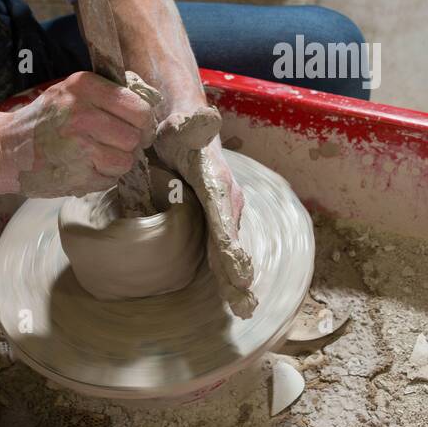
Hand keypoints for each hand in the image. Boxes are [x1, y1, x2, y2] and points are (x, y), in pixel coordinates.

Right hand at [3, 72, 154, 197]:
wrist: (4, 150)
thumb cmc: (43, 121)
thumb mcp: (70, 93)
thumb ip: (106, 95)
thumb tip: (151, 106)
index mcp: (84, 87)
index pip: (138, 107)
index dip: (144, 121)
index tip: (139, 128)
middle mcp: (82, 114)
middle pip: (135, 136)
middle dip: (130, 143)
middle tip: (114, 144)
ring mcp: (80, 146)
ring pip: (127, 160)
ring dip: (117, 163)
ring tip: (96, 157)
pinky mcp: (78, 174)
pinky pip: (111, 179)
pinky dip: (104, 177)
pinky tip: (85, 168)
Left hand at [153, 107, 257, 317]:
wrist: (185, 123)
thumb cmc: (182, 126)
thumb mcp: (185, 123)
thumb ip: (194, 124)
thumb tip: (204, 117)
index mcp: (219, 185)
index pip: (224, 223)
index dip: (229, 250)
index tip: (239, 276)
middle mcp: (228, 202)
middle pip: (231, 245)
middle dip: (238, 277)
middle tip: (244, 308)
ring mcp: (223, 212)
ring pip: (228, 252)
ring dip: (235, 281)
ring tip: (242, 309)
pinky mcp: (213, 218)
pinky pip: (219, 249)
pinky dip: (226, 272)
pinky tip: (230, 293)